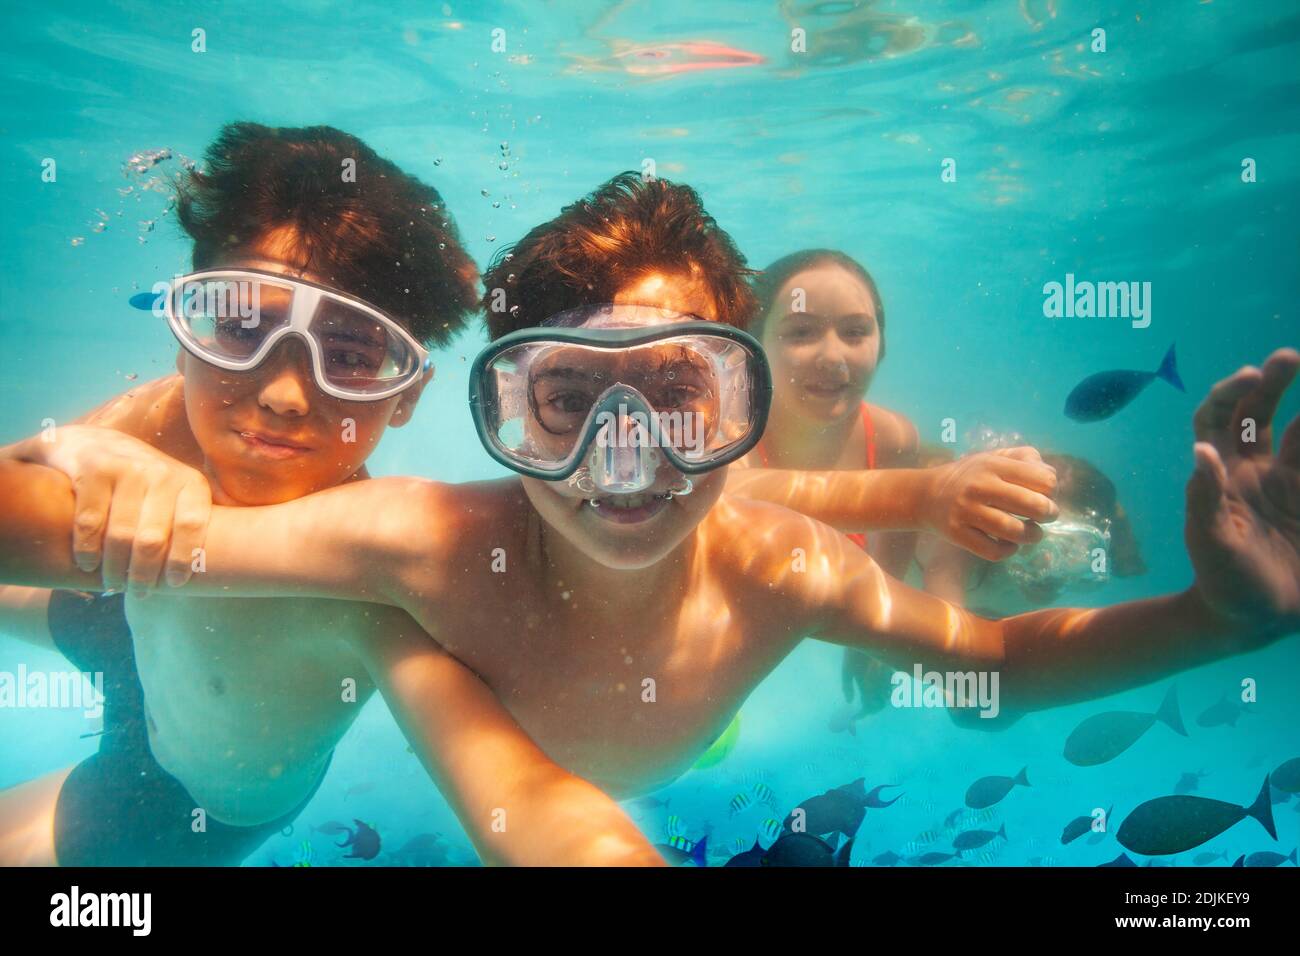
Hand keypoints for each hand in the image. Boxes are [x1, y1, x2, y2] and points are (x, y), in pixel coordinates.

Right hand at [13, 424, 210, 591]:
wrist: (94, 445)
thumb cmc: (142, 486)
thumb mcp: (173, 496)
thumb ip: (187, 525)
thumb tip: (211, 575)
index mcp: (190, 483)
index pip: (191, 527)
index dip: (183, 559)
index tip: (174, 585)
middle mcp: (162, 473)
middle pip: (152, 540)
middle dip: (144, 574)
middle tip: (138, 592)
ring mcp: (128, 468)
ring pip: (121, 535)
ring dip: (114, 568)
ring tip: (114, 585)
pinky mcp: (94, 469)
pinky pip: (91, 522)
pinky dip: (87, 550)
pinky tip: (87, 564)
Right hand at [921, 447, 1059, 560]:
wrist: (924, 495)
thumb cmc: (968, 476)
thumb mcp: (992, 457)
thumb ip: (1023, 458)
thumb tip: (1051, 474)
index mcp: (992, 465)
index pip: (1042, 479)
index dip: (1051, 490)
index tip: (1044, 495)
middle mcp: (980, 486)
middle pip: (1033, 505)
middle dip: (1049, 514)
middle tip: (1046, 516)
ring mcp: (966, 511)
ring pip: (1014, 531)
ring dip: (1033, 536)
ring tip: (1033, 533)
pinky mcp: (957, 534)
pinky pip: (994, 551)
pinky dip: (1009, 551)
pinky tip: (1009, 544)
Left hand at [1186, 348, 1299, 637]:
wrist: (1256, 619)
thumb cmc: (1222, 580)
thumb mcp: (1210, 541)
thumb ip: (1205, 497)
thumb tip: (1201, 450)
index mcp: (1223, 473)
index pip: (1218, 419)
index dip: (1230, 392)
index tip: (1252, 376)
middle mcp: (1255, 468)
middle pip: (1260, 412)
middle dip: (1274, 380)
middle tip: (1289, 356)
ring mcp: (1289, 483)